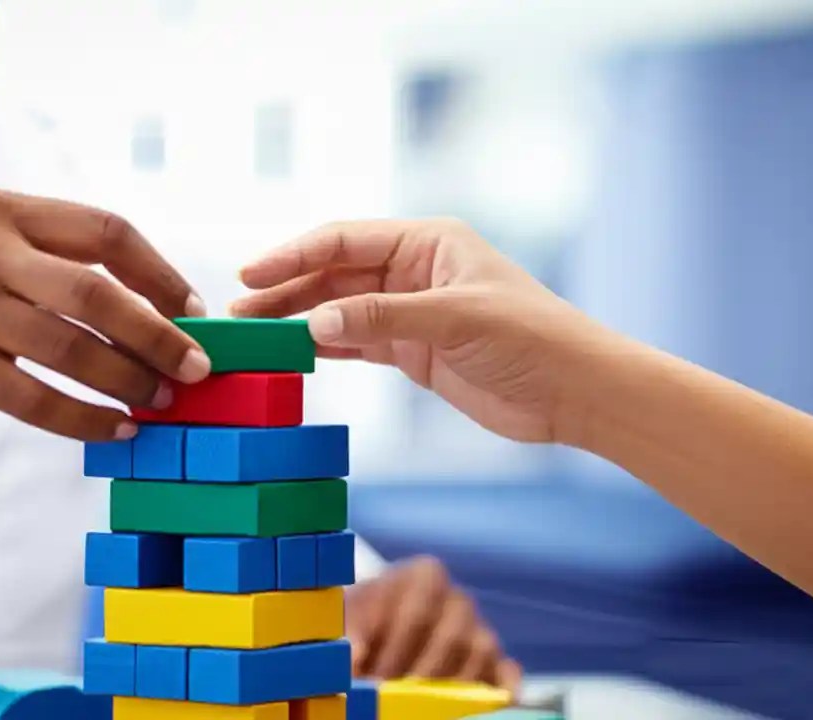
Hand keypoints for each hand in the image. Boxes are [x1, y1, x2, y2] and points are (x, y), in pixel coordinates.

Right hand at [0, 189, 210, 439]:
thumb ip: (30, 248)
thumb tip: (116, 291)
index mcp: (3, 211)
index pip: (107, 233)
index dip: (160, 273)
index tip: (191, 308)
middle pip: (104, 294)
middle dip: (162, 335)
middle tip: (198, 368)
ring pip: (76, 351)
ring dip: (130, 381)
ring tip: (162, 403)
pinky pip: (37, 400)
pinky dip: (84, 420)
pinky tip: (114, 430)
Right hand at [231, 218, 604, 443]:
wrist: (575, 392)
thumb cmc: (531, 338)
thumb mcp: (455, 320)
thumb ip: (382, 318)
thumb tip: (314, 324)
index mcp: (428, 242)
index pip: (345, 241)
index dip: (294, 255)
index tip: (251, 273)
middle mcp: (414, 271)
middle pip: (334, 275)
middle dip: (286, 291)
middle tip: (237, 313)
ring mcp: (411, 312)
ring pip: (339, 310)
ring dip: (297, 321)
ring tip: (251, 335)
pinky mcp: (413, 351)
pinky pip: (355, 343)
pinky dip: (323, 348)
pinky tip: (291, 353)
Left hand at [346, 556, 520, 692]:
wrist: (377, 633)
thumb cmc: (362, 621)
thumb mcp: (349, 616)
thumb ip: (350, 631)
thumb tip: (353, 657)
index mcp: (425, 575)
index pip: (418, 613)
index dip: (393, 650)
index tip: (369, 675)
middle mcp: (458, 599)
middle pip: (451, 637)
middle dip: (416, 673)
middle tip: (388, 695)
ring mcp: (480, 631)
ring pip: (478, 656)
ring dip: (445, 687)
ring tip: (412, 703)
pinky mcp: (495, 663)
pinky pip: (504, 676)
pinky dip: (494, 692)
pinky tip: (472, 705)